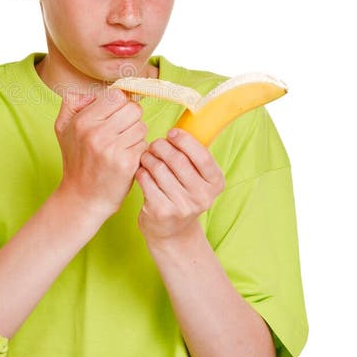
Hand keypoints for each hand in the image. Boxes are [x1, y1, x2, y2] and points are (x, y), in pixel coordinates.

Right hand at [54, 88, 147, 220]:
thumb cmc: (76, 160)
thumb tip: (96, 90)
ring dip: (136, 135)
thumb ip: (73, 102)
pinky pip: (144, 144)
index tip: (117, 113)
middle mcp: (96, 133)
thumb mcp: (63, 127)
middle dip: (131, 118)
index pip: (117, 95)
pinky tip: (126, 159)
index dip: (121, 103)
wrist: (82, 198)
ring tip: (121, 146)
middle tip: (121, 131)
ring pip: (142, 126)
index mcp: (82, 121)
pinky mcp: (127, 163)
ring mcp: (112, 149)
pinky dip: (138, 150)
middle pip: (133, 108)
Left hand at [135, 128, 224, 242]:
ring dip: (149, 158)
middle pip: (178, 160)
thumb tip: (184, 124)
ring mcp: (182, 206)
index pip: (202, 156)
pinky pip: (146, 181)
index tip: (172, 133)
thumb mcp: (198, 178)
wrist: (172, 233)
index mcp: (216, 184)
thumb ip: (194, 156)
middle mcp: (202, 197)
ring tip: (147, 157)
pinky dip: (141, 172)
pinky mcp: (161, 212)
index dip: (185, 140)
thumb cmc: (183, 194)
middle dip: (162, 147)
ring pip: (159, 169)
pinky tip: (142, 172)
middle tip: (154, 145)